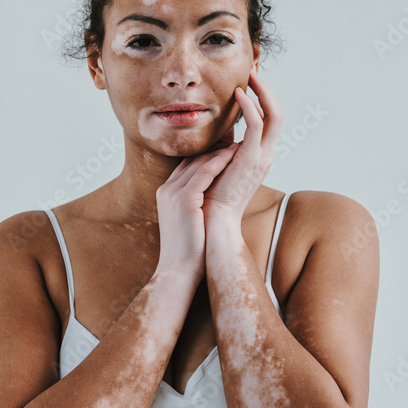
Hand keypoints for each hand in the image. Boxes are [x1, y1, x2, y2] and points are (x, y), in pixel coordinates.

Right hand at [155, 140, 240, 283]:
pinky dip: (221, 161)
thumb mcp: (189, 221)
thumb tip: (213, 196)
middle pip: (193, 159)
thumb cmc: (189, 251)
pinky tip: (236, 154)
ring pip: (199, 162)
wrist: (178, 272)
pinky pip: (204, 173)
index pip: (188, 165)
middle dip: (215, 147)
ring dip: (221, 150)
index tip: (228, 145)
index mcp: (167, 193)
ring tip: (240, 141)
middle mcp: (167, 189)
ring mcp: (173, 193)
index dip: (208, 154)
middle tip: (237, 136)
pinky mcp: (184, 199)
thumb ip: (196, 203)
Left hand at [202, 68, 283, 227]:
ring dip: (262, 92)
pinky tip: (238, 94)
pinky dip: (250, 106)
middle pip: (277, 114)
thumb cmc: (210, 199)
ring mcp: (262, 157)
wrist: (212, 223)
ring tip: (249, 76)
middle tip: (253, 72)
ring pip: (274, 115)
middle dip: (267, 91)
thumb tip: (214, 138)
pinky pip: (257, 124)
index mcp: (259, 158)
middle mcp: (266, 156)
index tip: (249, 83)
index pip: (267, 122)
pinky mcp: (251, 159)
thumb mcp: (218, 169)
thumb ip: (221, 152)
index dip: (261, 100)